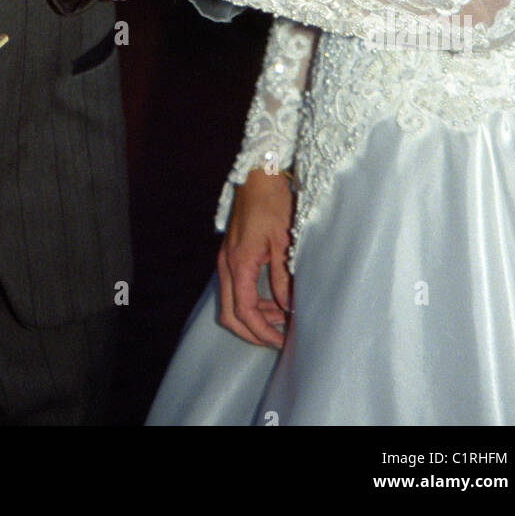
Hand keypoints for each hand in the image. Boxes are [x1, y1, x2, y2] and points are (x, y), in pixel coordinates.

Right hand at [217, 168, 292, 346]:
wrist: (258, 174)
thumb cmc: (272, 202)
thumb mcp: (284, 241)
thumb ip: (283, 277)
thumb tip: (288, 307)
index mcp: (239, 263)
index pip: (244, 310)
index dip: (262, 331)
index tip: (282, 341)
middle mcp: (226, 264)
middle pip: (230, 313)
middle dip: (253, 331)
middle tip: (279, 338)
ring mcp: (226, 259)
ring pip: (231, 302)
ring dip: (254, 316)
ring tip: (282, 317)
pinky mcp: (231, 254)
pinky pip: (235, 287)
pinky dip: (252, 300)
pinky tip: (273, 299)